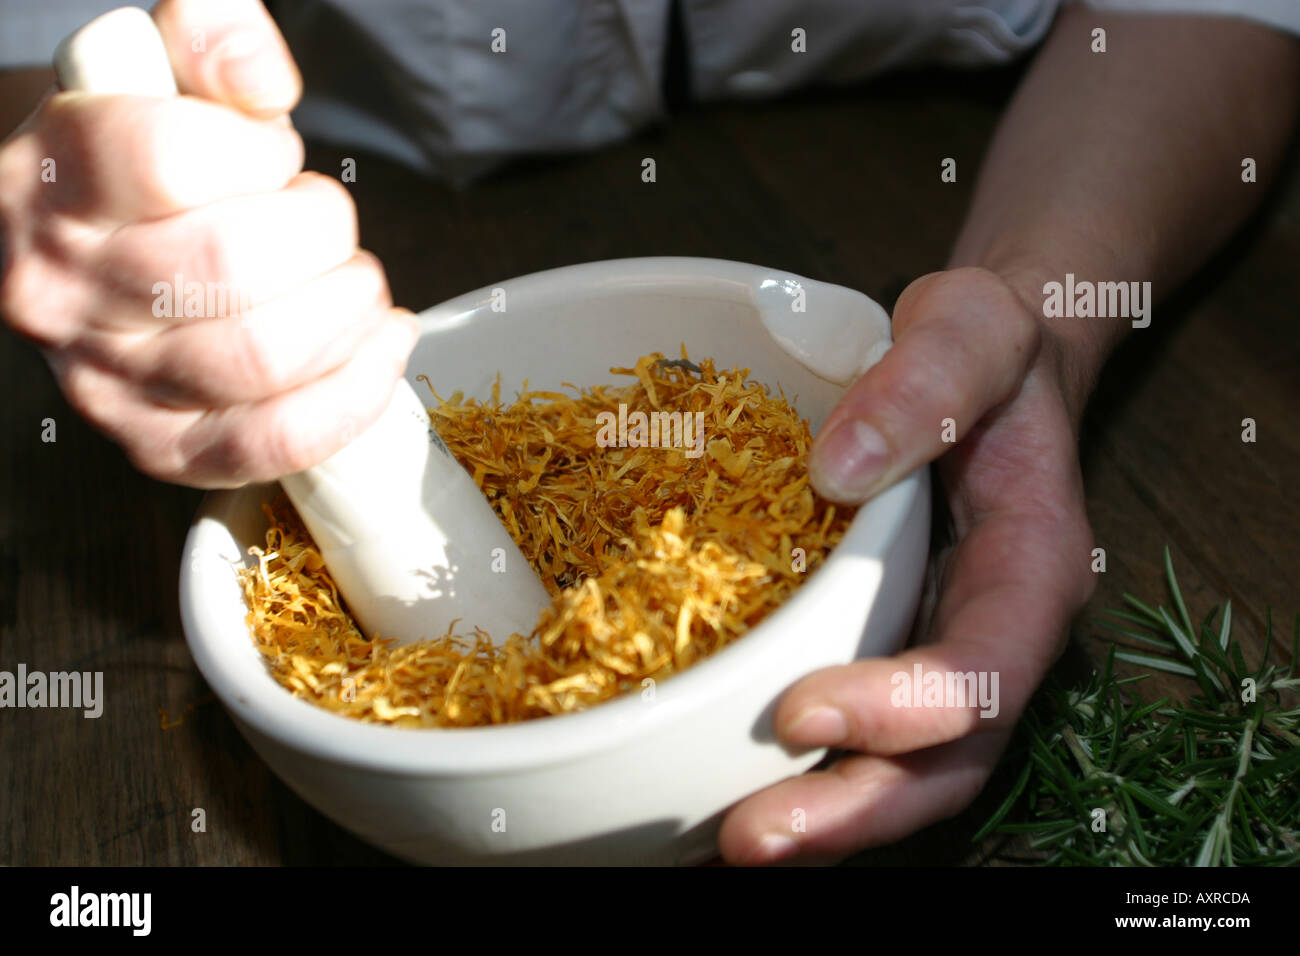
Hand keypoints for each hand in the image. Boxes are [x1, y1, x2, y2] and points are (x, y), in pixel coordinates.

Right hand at [0, 0, 416, 487]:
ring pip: (261, 358)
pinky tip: (381, 345)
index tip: (274, 157)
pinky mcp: (160, 448)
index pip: (172, 160)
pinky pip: (273, 441)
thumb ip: (215, 40)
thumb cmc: (146, 164)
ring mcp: (107, 382)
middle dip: (324, 236)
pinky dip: (354, 395)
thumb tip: (261, 81)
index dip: (259, 154)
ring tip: (355, 283)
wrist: (86, 249)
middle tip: (329, 224)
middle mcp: (63, 290)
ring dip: (347, 312)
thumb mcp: (166, 75)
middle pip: (235, 265)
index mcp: (59, 183)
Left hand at [718, 266, 1097, 863]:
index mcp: (1034, 563)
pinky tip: (709, 794)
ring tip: (718, 844)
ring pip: (899, 770)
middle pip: (948, 760)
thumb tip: (839, 468)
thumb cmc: (986, 344)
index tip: (801, 712)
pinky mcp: (883, 649)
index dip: (907, 707)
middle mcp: (993, 631)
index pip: (988, 663)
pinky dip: (791, 773)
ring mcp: (936, 651)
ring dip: (818, 817)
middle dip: (855, 808)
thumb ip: (926, 381)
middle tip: (750, 837)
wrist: (981, 367)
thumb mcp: (970, 325)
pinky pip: (851, 732)